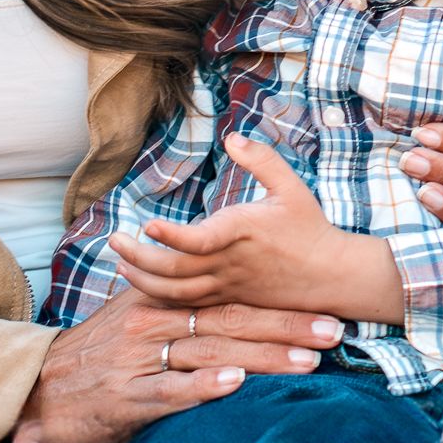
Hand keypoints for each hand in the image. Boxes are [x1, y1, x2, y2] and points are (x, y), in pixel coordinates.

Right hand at [9, 288, 339, 442]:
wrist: (39, 391)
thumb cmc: (97, 355)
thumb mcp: (133, 316)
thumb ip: (174, 305)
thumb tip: (217, 296)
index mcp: (160, 298)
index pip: (228, 295)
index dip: (276, 303)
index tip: (319, 309)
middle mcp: (153, 323)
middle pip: (232, 320)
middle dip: (286, 326)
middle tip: (332, 331)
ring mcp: (142, 360)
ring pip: (213, 352)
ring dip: (264, 358)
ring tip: (308, 362)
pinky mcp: (129, 398)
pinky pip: (173, 390)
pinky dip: (204, 386)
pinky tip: (237, 385)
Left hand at [113, 134, 404, 323]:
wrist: (330, 276)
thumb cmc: (309, 227)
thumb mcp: (291, 186)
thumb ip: (261, 160)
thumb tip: (232, 137)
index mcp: (243, 232)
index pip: (200, 240)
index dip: (171, 236)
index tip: (145, 224)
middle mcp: (231, 263)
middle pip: (176, 270)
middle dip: (139, 257)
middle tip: (112, 241)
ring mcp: (228, 286)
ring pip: (177, 293)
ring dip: (143, 279)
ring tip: (120, 264)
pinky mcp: (229, 300)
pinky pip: (188, 304)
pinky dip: (161, 296)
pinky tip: (144, 284)